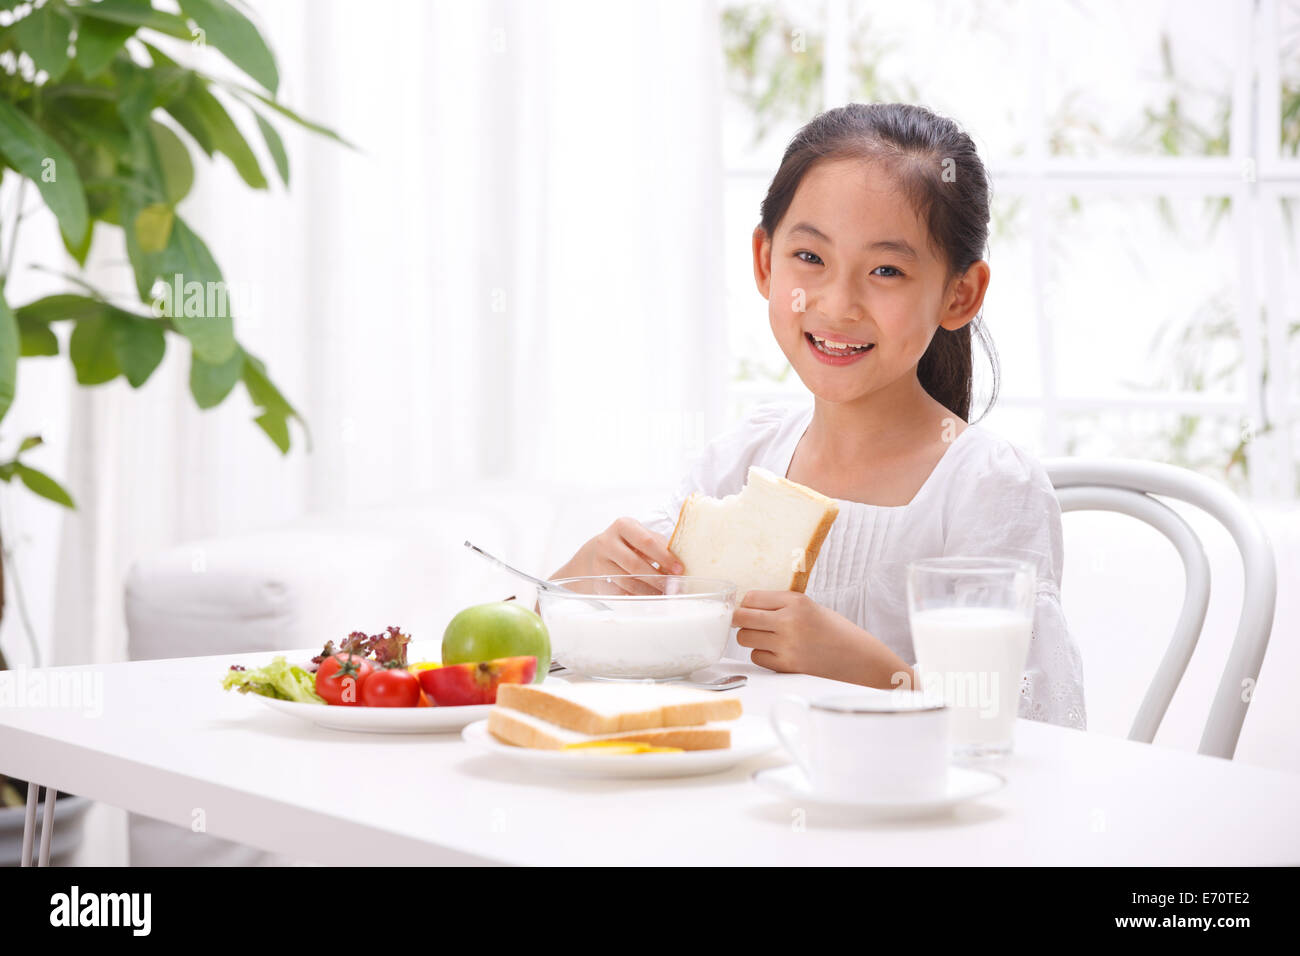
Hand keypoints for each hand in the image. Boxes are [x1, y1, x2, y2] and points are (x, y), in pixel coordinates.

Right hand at [574, 517, 682, 594]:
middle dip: (658, 578)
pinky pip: (621, 593)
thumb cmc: (628, 544)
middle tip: (674, 586)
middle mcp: (607, 542)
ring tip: (665, 594)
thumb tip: (679, 566)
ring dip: (650, 591)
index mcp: (623, 526)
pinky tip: (650, 598)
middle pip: (635, 564)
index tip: (679, 569)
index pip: (646, 541)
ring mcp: (601, 562)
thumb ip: (660, 546)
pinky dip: (638, 597)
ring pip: (628, 582)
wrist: (596, 553)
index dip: (664, 557)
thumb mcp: (641, 536)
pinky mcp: (598, 580)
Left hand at [733, 590, 915, 688]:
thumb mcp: (811, 607)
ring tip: (767, 638)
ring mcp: (787, 645)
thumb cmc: (835, 631)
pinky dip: (762, 655)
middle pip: (741, 618)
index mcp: (796, 601)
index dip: (746, 604)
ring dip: (751, 638)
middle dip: (739, 621)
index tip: (748, 609)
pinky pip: (757, 657)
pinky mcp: (787, 666)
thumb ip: (781, 605)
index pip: (751, 598)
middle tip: (745, 623)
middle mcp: (789, 621)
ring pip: (745, 638)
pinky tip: (778, 652)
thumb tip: (745, 607)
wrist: (860, 659)